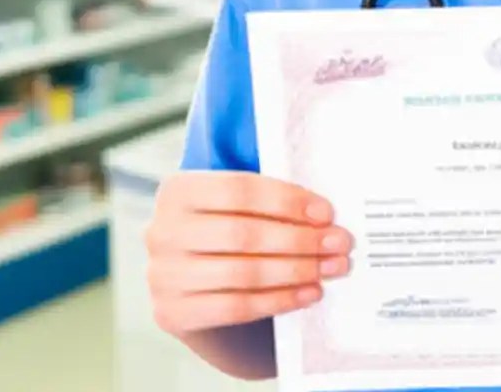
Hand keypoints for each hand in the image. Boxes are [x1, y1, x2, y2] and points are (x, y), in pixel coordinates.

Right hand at [146, 171, 352, 337]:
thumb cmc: (228, 230)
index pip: (238, 189)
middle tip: (339, 243)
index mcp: (178, 191)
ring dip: (296, 271)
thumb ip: (269, 201)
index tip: (325, 212)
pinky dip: (279, 300)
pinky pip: (236, 307)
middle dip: (299, 239)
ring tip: (331, 268)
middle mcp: (162, 231)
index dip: (286, 201)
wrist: (194, 280)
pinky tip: (308, 293)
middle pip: (242, 234)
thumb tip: (324, 215)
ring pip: (242, 273)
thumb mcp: (237, 205)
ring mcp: (163, 275)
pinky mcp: (172, 312)